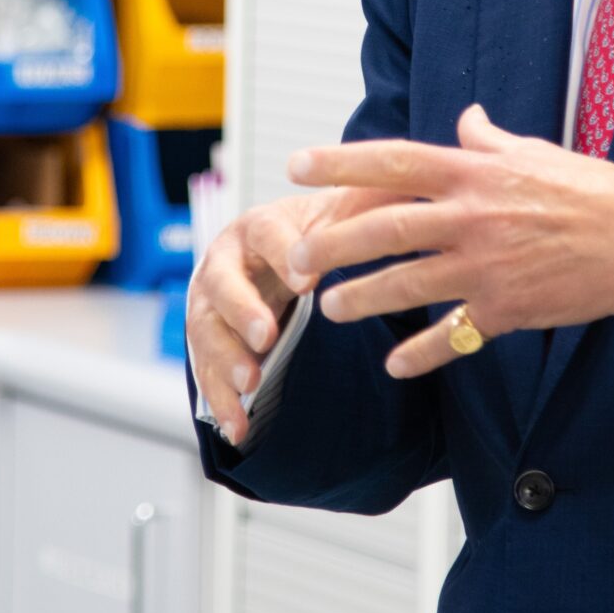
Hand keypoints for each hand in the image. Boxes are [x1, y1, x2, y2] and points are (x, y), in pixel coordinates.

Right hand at [185, 187, 355, 444]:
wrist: (275, 253)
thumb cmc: (312, 230)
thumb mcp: (338, 212)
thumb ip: (364, 202)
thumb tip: (407, 184)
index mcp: (256, 227)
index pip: (265, 235)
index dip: (280, 255)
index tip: (305, 279)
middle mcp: (223, 263)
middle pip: (222, 285)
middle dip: (241, 311)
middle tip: (265, 336)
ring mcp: (209, 306)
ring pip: (206, 332)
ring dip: (225, 360)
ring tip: (251, 385)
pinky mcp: (208, 343)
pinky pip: (206, 374)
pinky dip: (220, 402)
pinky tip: (238, 429)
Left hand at [287, 104, 613, 379]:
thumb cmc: (593, 192)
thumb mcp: (538, 152)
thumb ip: (490, 140)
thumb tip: (464, 119)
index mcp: (477, 173)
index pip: (395, 161)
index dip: (340, 162)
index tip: (297, 165)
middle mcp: (474, 217)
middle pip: (385, 229)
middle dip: (331, 244)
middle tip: (296, 259)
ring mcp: (488, 267)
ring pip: (406, 285)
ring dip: (361, 299)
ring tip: (329, 309)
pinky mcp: (506, 310)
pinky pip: (451, 336)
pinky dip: (421, 354)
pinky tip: (394, 365)